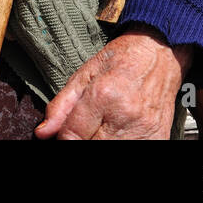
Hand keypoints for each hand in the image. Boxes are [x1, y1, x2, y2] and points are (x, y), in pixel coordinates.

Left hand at [35, 24, 192, 139]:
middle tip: (85, 129)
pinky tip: (118, 133)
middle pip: (92, 146)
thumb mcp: (83, 75)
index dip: (63, 139)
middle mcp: (125, 115)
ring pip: (112, 149)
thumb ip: (61, 106)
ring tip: (101, 129)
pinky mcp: (159, 137)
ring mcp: (145, 129)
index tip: (64, 135)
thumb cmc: (121, 60)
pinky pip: (134, 150)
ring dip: (101, 142)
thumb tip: (43, 132)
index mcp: (102, 95)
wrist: (158, 52)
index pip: (72, 136)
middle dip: (82, 140)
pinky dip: (121, 143)